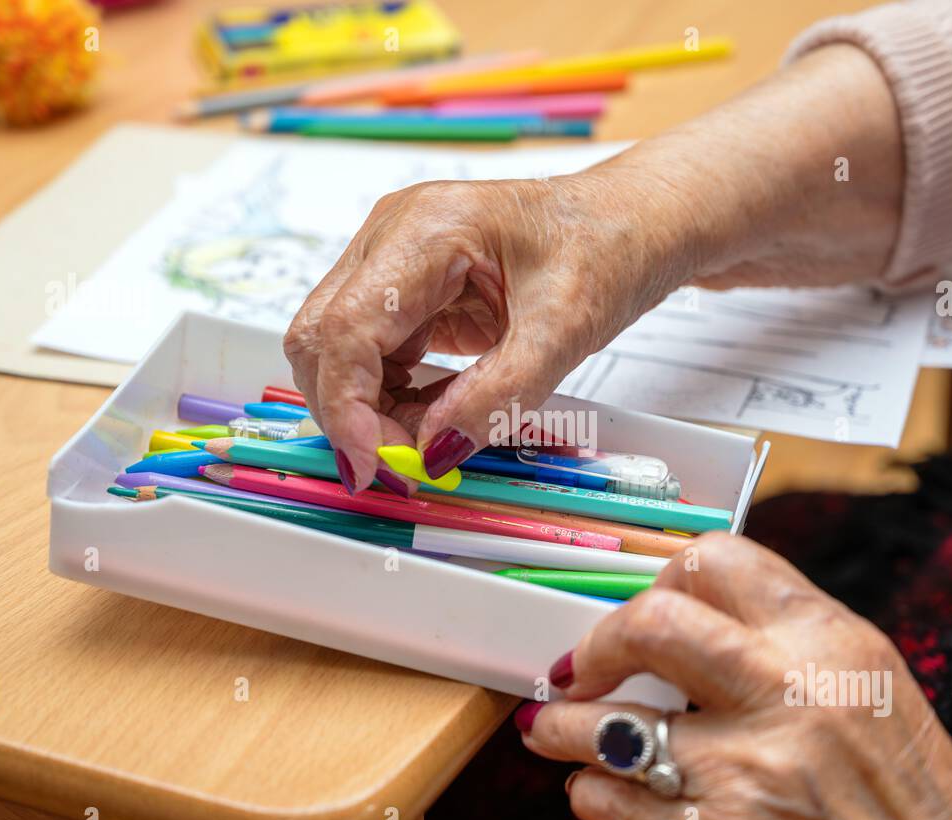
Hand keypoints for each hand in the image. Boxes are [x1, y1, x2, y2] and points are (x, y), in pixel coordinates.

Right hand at [283, 171, 700, 493]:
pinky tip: (432, 414)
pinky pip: (372, 355)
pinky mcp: (406, 291)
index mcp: (427, 228)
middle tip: (401, 465)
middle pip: (322, 337)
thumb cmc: (606, 248)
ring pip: (338, 351)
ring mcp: (392, 262)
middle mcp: (392, 236)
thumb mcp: (565, 330)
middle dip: (349, 411)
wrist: (630, 222)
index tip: (375, 463)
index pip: (347, 325)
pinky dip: (390, 397)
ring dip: (369, 409)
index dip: (347, 404)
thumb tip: (433, 451)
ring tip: (427, 440)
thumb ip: (498, 396)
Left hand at [517, 533, 951, 819]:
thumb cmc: (907, 776)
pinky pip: (614, 803)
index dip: (660, 578)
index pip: (716, 561)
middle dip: (596, 643)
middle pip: (650, 626)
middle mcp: (784, 695)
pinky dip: (592, 791)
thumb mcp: (863, 672)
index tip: (643, 604)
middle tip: (579, 665)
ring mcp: (747, 772)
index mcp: (825, 640)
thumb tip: (680, 610)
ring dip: (563, 725)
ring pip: (607, 726)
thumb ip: (779, 633)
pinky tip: (599, 784)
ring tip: (551, 725)